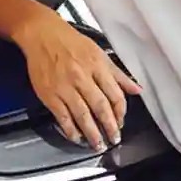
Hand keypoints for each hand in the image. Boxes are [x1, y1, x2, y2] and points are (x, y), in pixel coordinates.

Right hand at [13, 13, 142, 150]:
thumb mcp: (99, 53)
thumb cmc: (72, 42)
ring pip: (82, 115)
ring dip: (92, 133)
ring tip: (98, 144)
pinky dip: (70, 129)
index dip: (120, 112)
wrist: (43, 35)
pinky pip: (62, 116)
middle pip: (100, 107)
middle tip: (114, 139)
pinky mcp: (49, 94)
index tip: (121, 122)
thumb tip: (137, 88)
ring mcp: (65, 87)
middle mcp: (82, 77)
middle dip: (109, 126)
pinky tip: (77, 137)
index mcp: (97, 66)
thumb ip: (118, 74)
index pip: (114, 94)